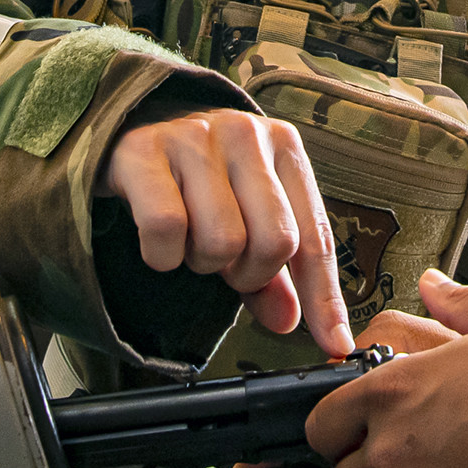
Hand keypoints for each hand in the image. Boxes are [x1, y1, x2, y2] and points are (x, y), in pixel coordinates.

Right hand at [98, 111, 352, 356]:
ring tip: (192, 243)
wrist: (133, 123)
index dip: (324, 297)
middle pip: (275, 241)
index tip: (334, 344)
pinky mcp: (143, 151)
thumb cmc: (202, 177)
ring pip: (222, 240)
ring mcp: (194, 138)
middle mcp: (245, 134)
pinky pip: (166, 229)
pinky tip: (160, 243)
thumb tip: (290, 322)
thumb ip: (275, 270)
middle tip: (227, 266)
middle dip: (251, 275)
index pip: (315, 236)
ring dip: (204, 264)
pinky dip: (163, 255)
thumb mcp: (248, 214)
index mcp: (285, 147)